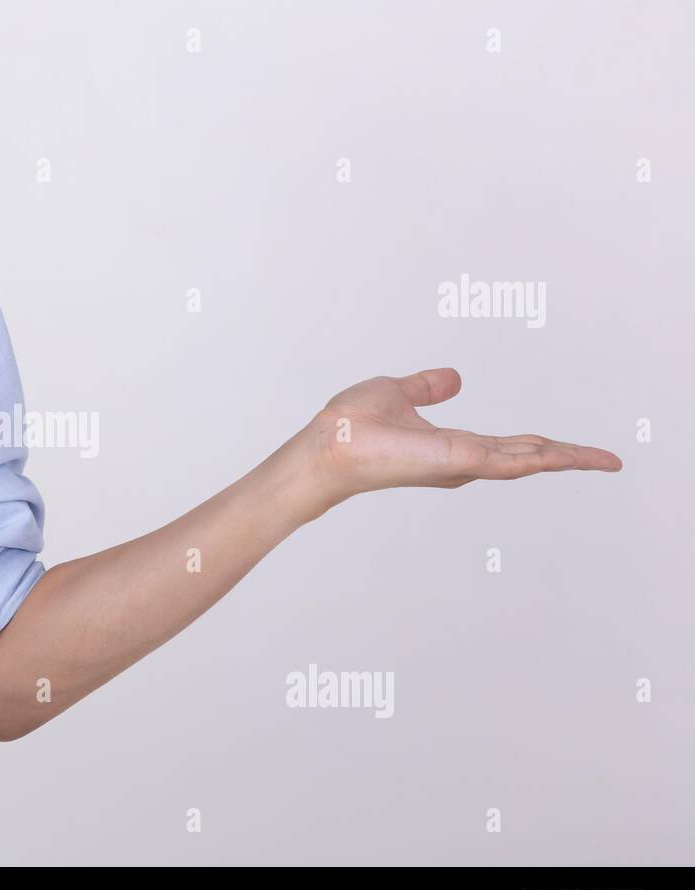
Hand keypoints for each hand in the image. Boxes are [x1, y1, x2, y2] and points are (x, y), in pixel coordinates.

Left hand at [301, 368, 621, 507]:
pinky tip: (572, 455)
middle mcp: (462, 461)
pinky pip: (514, 460)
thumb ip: (426, 388)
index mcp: (452, 447)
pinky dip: (546, 458)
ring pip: (529, 461)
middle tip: (608, 459)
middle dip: (568, 457)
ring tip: (606, 459)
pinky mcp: (460, 462)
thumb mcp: (397, 393)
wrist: (329, 447)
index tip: (569, 448)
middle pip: (527, 457)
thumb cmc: (349, 427)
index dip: (540, 446)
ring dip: (568, 459)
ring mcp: (464, 465)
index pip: (507, 446)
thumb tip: (452, 379)